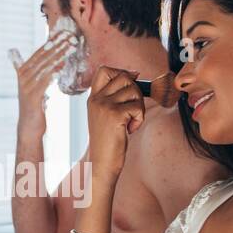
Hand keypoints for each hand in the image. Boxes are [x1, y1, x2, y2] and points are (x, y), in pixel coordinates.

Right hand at [13, 33, 75, 135]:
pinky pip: (44, 81)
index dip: (51, 42)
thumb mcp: (35, 89)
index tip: (64, 33)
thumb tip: (48, 68)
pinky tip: (63, 65)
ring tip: (70, 46)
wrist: (29, 128)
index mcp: (24, 72)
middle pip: (42, 57)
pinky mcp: (32, 97)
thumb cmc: (35, 109)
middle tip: (70, 36)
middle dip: (57, 45)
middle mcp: (23, 77)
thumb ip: (38, 76)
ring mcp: (26, 87)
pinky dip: (54, 72)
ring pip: (45, 67)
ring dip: (58, 55)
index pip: (39, 53)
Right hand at [86, 65, 143, 179]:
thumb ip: (114, 96)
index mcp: (93, 98)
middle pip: (125, 77)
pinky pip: (138, 107)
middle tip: (132, 110)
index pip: (104, 70)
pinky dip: (139, 119)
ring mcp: (104, 106)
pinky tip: (130, 129)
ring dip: (139, 106)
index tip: (130, 85)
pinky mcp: (115, 115)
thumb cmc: (107, 141)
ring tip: (130, 121)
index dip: (121, 72)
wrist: (100, 163)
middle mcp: (97, 99)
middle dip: (135, 92)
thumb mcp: (106, 114)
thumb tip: (135, 74)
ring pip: (134, 91)